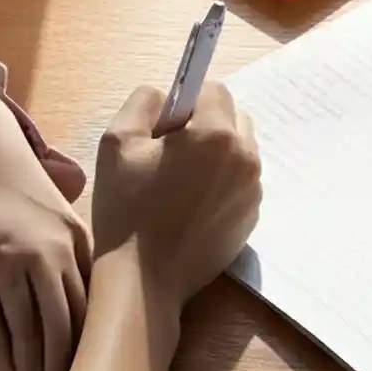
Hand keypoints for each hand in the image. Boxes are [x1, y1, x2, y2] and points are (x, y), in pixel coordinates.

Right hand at [92, 83, 261, 311]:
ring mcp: (254, 191)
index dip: (186, 101)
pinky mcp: (252, 218)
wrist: (144, 279)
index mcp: (217, 134)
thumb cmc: (127, 209)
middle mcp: (246, 158)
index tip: (165, 128)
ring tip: (181, 182)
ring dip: (217, 153)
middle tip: (171, 153)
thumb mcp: (118, 141)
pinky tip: (191, 206)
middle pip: (234, 118)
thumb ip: (144, 102)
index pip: (213, 90)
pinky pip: (241, 183)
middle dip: (206, 124)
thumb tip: (166, 97)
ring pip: (240, 151)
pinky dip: (222, 183)